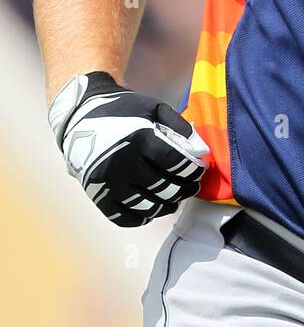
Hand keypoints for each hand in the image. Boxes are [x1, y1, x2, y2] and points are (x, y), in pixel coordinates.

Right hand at [48, 71, 209, 225]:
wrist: (80, 116)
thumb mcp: (154, 108)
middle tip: (191, 186)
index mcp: (139, 139)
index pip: (176, 164)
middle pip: (165, 187)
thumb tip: (201, 151)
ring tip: (175, 198)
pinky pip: (124, 218)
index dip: (192, 170)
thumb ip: (180, 127)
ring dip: (167, 205)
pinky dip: (142, 217)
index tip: (198, 170)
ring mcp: (109, 183)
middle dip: (185, 189)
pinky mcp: (98, 195)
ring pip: (149, 206)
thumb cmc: (123, 110)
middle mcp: (123, 164)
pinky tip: (150, 207)